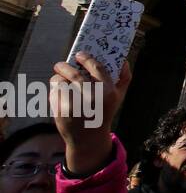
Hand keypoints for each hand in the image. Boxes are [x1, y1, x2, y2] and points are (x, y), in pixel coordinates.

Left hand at [51, 53, 130, 174]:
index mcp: (108, 92)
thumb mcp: (118, 97)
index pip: (96, 68)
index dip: (86, 59)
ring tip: (58, 77)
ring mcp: (76, 106)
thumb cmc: (104, 112)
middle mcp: (92, 98)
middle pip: (74, 75)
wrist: (88, 137)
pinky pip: (54, 94)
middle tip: (60, 64)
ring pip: (60, 83)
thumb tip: (124, 60)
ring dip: (57, 78)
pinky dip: (54, 90)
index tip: (80, 54)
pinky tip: (58, 92)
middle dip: (65, 66)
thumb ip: (124, 78)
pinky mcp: (62, 112)